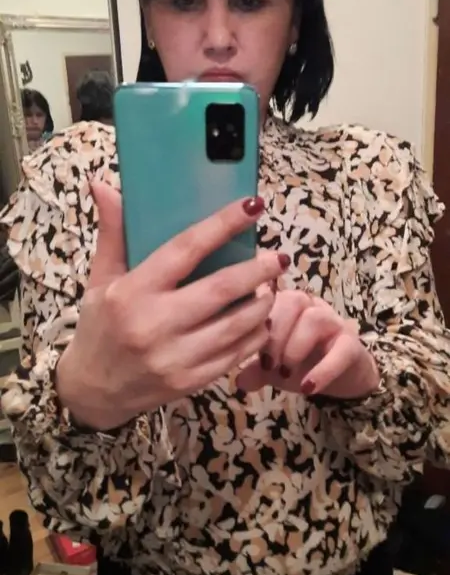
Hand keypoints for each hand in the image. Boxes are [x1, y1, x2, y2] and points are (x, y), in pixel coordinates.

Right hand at [57, 182, 289, 430]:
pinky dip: (255, 335)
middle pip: (220, 290)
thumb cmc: (99, 327)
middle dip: (257, 271)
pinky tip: (261, 320)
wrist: (94, 390)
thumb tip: (104, 184)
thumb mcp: (99, 280)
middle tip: (277, 257)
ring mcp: (174, 358)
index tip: (252, 206)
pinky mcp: (190, 382)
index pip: (184, 249)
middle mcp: (154, 325)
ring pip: (235, 326)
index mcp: (132, 292)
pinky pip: (235, 355)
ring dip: (262, 303)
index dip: (222, 224)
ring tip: (273, 286)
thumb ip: (112, 234)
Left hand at [236, 290, 379, 398]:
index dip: (257, 319)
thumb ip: (255, 370)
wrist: (342, 377)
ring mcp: (334, 322)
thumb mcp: (274, 368)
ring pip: (315, 318)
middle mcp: (311, 306)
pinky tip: (307, 387)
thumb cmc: (303, 364)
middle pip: (293, 301)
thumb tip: (238, 380)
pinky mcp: (352, 344)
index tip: (245, 346)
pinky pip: (341, 350)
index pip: (269, 297)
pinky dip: (323, 370)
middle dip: (276, 334)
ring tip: (285, 374)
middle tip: (268, 364)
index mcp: (287, 305)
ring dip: (295, 348)